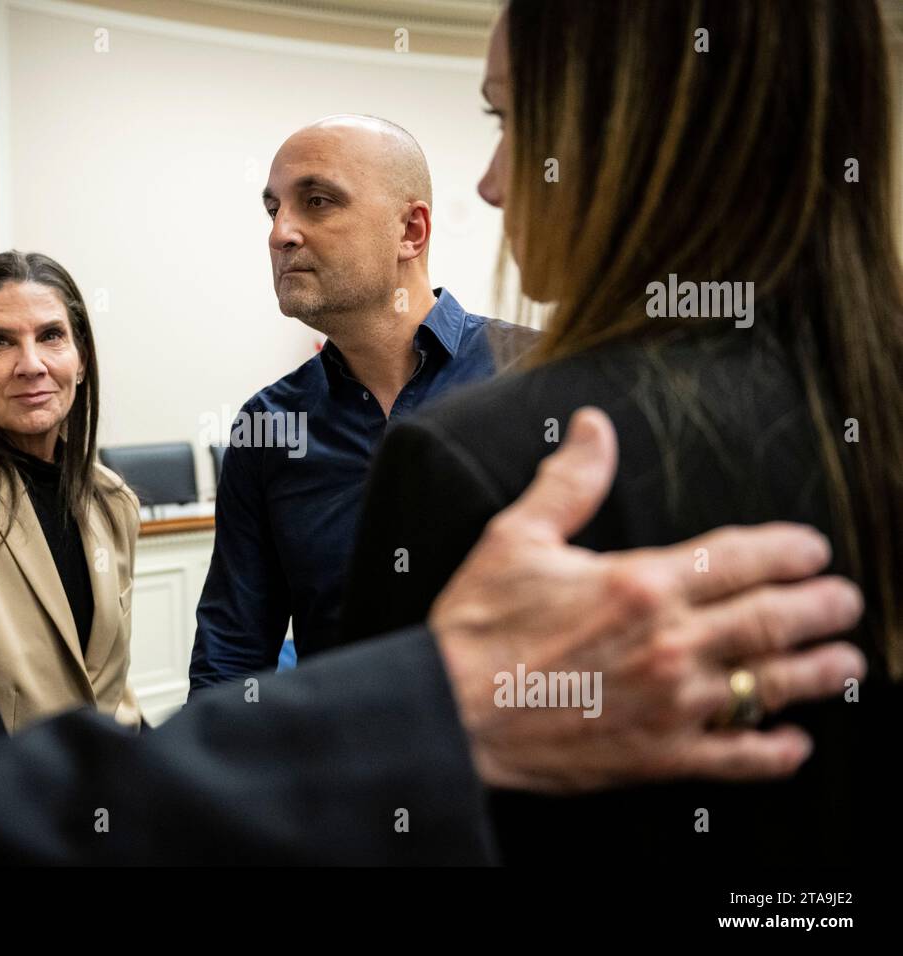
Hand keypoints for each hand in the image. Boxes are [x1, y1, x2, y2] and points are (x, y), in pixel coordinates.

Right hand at [429, 407, 864, 792]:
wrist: (448, 713)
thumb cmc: (478, 626)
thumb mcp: (515, 539)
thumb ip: (569, 482)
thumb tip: (595, 426)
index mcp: (642, 582)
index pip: (743, 557)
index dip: (790, 550)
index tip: (812, 549)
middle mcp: (671, 642)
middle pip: (775, 620)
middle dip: (823, 606)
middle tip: (846, 600)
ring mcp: (672, 704)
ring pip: (773, 686)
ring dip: (820, 672)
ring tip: (845, 661)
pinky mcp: (660, 756)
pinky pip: (738, 757)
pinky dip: (775, 751)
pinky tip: (795, 743)